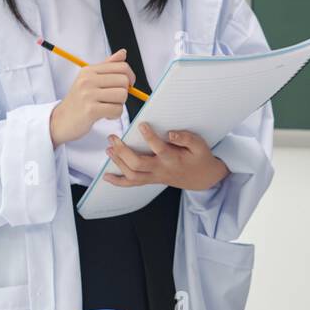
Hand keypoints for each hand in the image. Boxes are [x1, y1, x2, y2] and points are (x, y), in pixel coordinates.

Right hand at [49, 49, 134, 145]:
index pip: (122, 66)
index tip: (126, 86)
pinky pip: (117, 110)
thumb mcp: (90, 80)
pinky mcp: (91, 110)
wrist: (61, 120)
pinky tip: (105, 115)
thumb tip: (123, 52)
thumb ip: (107, 66)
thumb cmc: (79, 100)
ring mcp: (88, 94)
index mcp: (89, 70)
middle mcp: (87, 80)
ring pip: (122, 95)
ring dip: (119, 104)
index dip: (130, 77)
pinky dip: (114, 115)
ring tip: (107, 107)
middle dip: (124, 92)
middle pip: (124, 80)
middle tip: (113, 99)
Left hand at [104, 123, 229, 190]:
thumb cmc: (200, 159)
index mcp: (173, 159)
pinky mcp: (151, 180)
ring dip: (118, 162)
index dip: (149, 137)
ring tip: (109, 148)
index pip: (159, 149)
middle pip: (138, 164)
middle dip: (123, 151)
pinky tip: (107, 176)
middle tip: (113, 138)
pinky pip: (132, 184)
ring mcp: (155, 176)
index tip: (141, 125)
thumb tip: (170, 133)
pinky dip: (118, 182)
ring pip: (132, 175)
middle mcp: (161, 169)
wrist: (202, 178)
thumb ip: (186, 138)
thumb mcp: (200, 146)